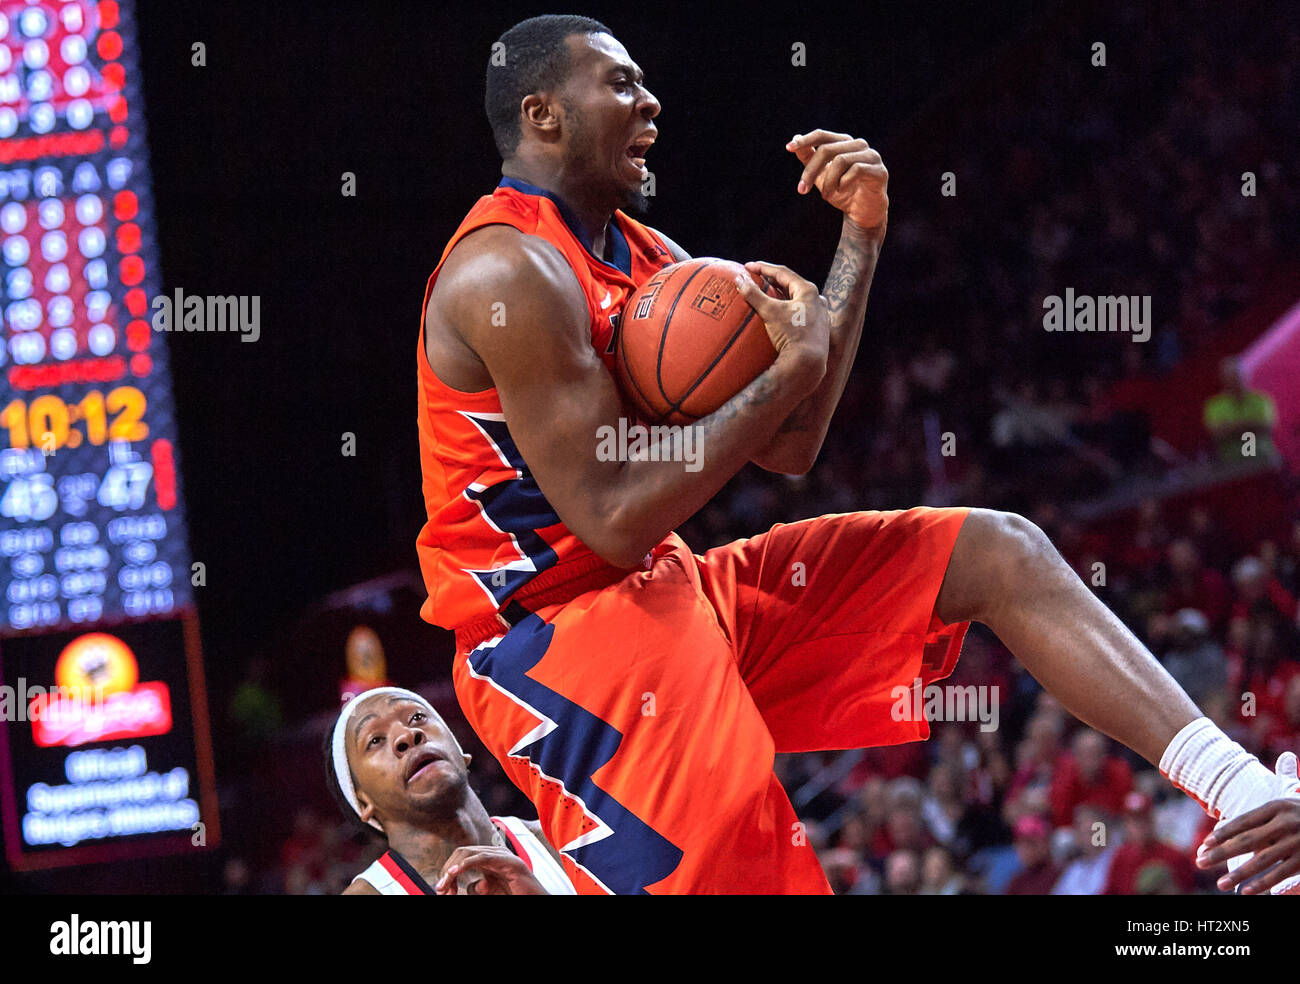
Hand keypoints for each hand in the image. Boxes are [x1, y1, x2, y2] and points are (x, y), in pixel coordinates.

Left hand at [434, 845, 548, 894]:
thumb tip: (467, 884)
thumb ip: (478, 887)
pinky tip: (454, 873)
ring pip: (468, 853)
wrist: (537, 902)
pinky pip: (481, 858)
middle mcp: (496, 854)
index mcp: (490, 860)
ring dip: (452, 870)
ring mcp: (503, 856)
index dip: (448, 872)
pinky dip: (464, 864)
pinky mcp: (509, 862)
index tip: (442, 891)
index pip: (462, 857)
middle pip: (462, 852)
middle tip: (440, 890)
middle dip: (447, 870)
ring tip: (444, 886)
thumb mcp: (491, 893)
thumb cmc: (516, 897)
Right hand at [733, 262, 829, 385]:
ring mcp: (819, 316)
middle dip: (772, 281)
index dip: (763, 268)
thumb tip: (739, 278)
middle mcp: (817, 301)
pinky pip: (800, 313)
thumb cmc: (791, 335)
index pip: (782, 273)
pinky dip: (787, 309)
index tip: (748, 267)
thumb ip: (754, 294)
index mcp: (808, 291)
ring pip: (797, 299)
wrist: (807, 364)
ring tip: (766, 294)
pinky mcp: (817, 330)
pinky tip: (779, 314)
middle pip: (791, 285)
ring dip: (780, 295)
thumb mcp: (770, 312)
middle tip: (756, 278)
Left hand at [788, 130, 887, 233]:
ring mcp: (871, 156)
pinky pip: (855, 170)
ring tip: (825, 196)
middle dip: (811, 171)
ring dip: (828, 182)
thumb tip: (794, 140)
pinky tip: (843, 191)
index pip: (822, 135)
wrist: (863, 213)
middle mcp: (859, 145)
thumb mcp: (821, 176)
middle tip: (802, 190)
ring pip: (840, 160)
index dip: (805, 140)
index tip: (789, 148)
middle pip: (827, 149)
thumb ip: (809, 158)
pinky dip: (843, 183)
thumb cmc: (842, 192)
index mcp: (845, 143)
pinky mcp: (879, 171)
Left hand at [1197, 751, 1299, 894]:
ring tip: (1220, 884)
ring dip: (1239, 873)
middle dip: (1221, 853)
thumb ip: (1260, 811)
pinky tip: (1246, 891)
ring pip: (1261, 860)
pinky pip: (1281, 873)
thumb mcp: (1285, 803)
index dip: (1222, 834)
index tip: (1205, 844)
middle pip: (1247, 841)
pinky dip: (1263, 883)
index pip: (1243, 822)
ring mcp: (1296, 842)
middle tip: (1200, 862)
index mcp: (1276, 807)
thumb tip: (1227, 821)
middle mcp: (1285, 823)